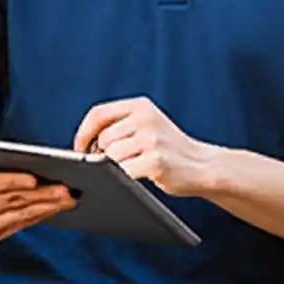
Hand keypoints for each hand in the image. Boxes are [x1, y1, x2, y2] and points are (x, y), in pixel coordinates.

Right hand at [0, 140, 76, 240]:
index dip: (13, 182)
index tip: (33, 178)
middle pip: (12, 202)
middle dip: (41, 196)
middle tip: (63, 189)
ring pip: (20, 216)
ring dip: (46, 208)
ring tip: (66, 199)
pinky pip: (18, 226)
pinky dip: (37, 217)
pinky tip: (52, 209)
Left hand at [73, 97, 218, 196]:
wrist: (204, 165)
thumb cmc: (167, 149)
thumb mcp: (146, 125)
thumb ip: (120, 126)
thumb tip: (82, 145)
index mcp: (140, 106)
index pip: (98, 113)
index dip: (83, 133)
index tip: (79, 149)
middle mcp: (146, 119)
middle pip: (103, 138)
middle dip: (100, 155)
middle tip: (109, 166)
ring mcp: (152, 140)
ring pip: (110, 156)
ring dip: (112, 168)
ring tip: (128, 169)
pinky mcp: (156, 161)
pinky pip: (123, 171)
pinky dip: (122, 178)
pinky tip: (134, 177)